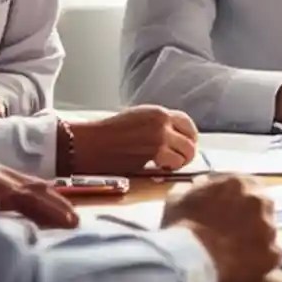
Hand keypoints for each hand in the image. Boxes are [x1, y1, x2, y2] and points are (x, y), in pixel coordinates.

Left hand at [0, 160, 77, 228]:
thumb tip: (7, 215)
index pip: (26, 194)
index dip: (50, 210)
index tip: (71, 225)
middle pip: (31, 186)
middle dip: (56, 204)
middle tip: (78, 223)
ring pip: (27, 184)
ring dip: (49, 201)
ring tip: (69, 218)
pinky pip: (18, 187)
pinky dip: (36, 198)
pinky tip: (45, 210)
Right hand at [69, 105, 197, 173]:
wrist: (91, 143)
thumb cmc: (108, 134)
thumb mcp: (137, 119)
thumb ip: (157, 125)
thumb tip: (174, 138)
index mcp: (158, 112)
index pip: (187, 123)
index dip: (190, 137)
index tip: (186, 146)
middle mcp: (162, 122)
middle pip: (190, 141)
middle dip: (186, 154)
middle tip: (176, 162)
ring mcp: (160, 137)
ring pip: (186, 153)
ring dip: (178, 163)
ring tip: (164, 166)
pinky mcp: (154, 152)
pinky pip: (174, 163)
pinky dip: (169, 169)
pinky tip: (156, 169)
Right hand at [161, 175, 281, 281]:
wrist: (189, 261)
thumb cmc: (180, 227)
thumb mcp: (178, 198)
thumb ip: (195, 189)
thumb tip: (201, 185)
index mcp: (238, 183)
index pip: (244, 184)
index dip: (235, 198)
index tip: (226, 207)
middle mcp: (260, 201)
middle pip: (260, 205)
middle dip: (249, 216)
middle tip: (232, 230)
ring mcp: (269, 228)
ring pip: (266, 231)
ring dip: (255, 238)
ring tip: (236, 251)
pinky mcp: (273, 255)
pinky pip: (271, 256)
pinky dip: (260, 260)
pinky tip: (243, 266)